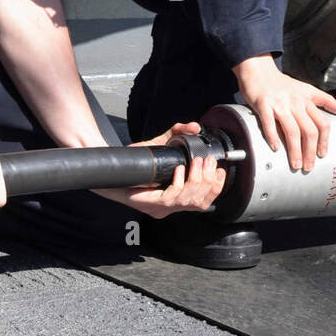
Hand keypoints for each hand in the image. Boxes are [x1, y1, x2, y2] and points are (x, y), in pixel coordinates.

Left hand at [95, 122, 226, 218]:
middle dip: (208, 180)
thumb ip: (179, 133)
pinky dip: (179, 183)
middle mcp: (169, 208)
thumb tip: (194, 127)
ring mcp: (159, 208)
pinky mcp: (149, 203)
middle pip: (199, 203)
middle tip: (209, 162)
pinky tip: (180, 169)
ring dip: (196, 180)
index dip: (216, 188)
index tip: (221, 171)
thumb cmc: (138, 159)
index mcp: (176, 199)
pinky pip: (170, 198)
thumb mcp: (163, 143)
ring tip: (197, 162)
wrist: (115, 166)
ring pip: (187, 201)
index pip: (204, 202)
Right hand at [234, 54, 335, 171]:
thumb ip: (325, 100)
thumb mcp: (307, 89)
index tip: (322, 154)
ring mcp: (280, 104)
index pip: (322, 122)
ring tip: (295, 164)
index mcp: (307, 100)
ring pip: (291, 130)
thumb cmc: (282, 83)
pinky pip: (269, 123)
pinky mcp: (263, 104)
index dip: (324, 140)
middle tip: (308, 166)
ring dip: (295, 150)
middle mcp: (296, 102)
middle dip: (310, 151)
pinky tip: (276, 148)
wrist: (258, 70)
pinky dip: (273, 137)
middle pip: (309, 130)